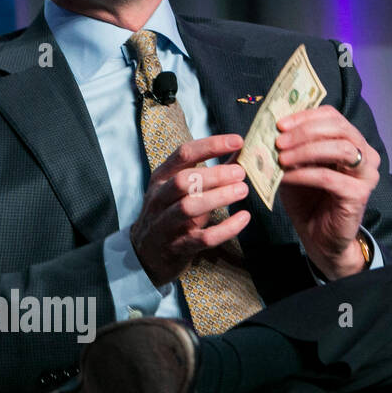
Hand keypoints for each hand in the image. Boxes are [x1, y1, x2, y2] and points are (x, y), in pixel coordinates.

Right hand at [130, 135, 250, 286]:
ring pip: (188, 207)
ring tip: (242, 191)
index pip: (183, 154)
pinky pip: (203, 238)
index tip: (238, 141)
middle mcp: (159, 198)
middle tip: (241, 173)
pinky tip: (244, 218)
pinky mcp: (177, 247)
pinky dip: (226, 228)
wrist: (147, 252)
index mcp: (160, 178)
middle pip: (183, 181)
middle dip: (215, 174)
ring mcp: (165, 223)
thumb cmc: (171, 213)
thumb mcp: (181, 190)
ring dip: (218, 197)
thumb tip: (241, 151)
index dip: (211, 145)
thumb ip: (208, 173)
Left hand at [275, 105, 378, 279]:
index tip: (279, 124)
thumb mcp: (293, 165)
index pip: (332, 116)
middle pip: (338, 129)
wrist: (317, 233)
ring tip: (281, 158)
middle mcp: (364, 154)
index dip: (305, 116)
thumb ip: (287, 147)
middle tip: (278, 141)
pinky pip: (329, 177)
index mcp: (350, 141)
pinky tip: (285, 177)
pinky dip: (304, 174)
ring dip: (306, 150)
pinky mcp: (358, 194)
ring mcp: (365, 174)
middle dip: (304, 132)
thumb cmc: (306, 196)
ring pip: (340, 149)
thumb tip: (269, 129)